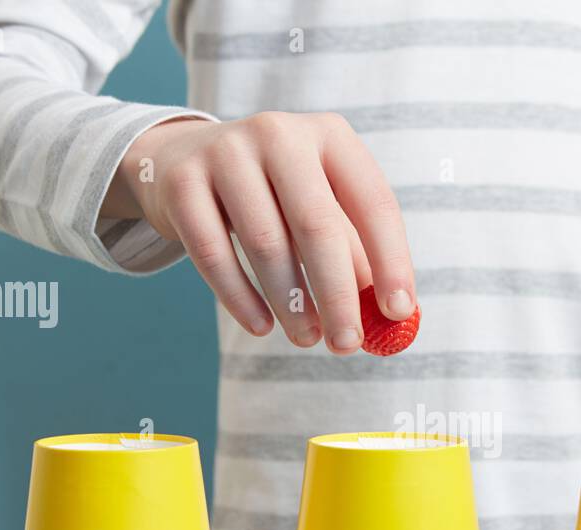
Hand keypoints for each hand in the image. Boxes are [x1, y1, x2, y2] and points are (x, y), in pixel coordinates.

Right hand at [104, 113, 416, 353]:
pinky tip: (261, 326)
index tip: (399, 313)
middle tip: (347, 344)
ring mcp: (225, 153)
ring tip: (307, 339)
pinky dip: (240, 298)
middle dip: (337, 294)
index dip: (391, 261)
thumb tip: (389, 320)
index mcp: (330, 136)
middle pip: (316, 226)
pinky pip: (213, 253)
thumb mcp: (320, 209)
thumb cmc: (273, 195)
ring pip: (265, 244)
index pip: (373, 203)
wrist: (183, 160)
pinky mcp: (181, 183)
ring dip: (290, 303)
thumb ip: (356, 257)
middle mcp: (279, 134)